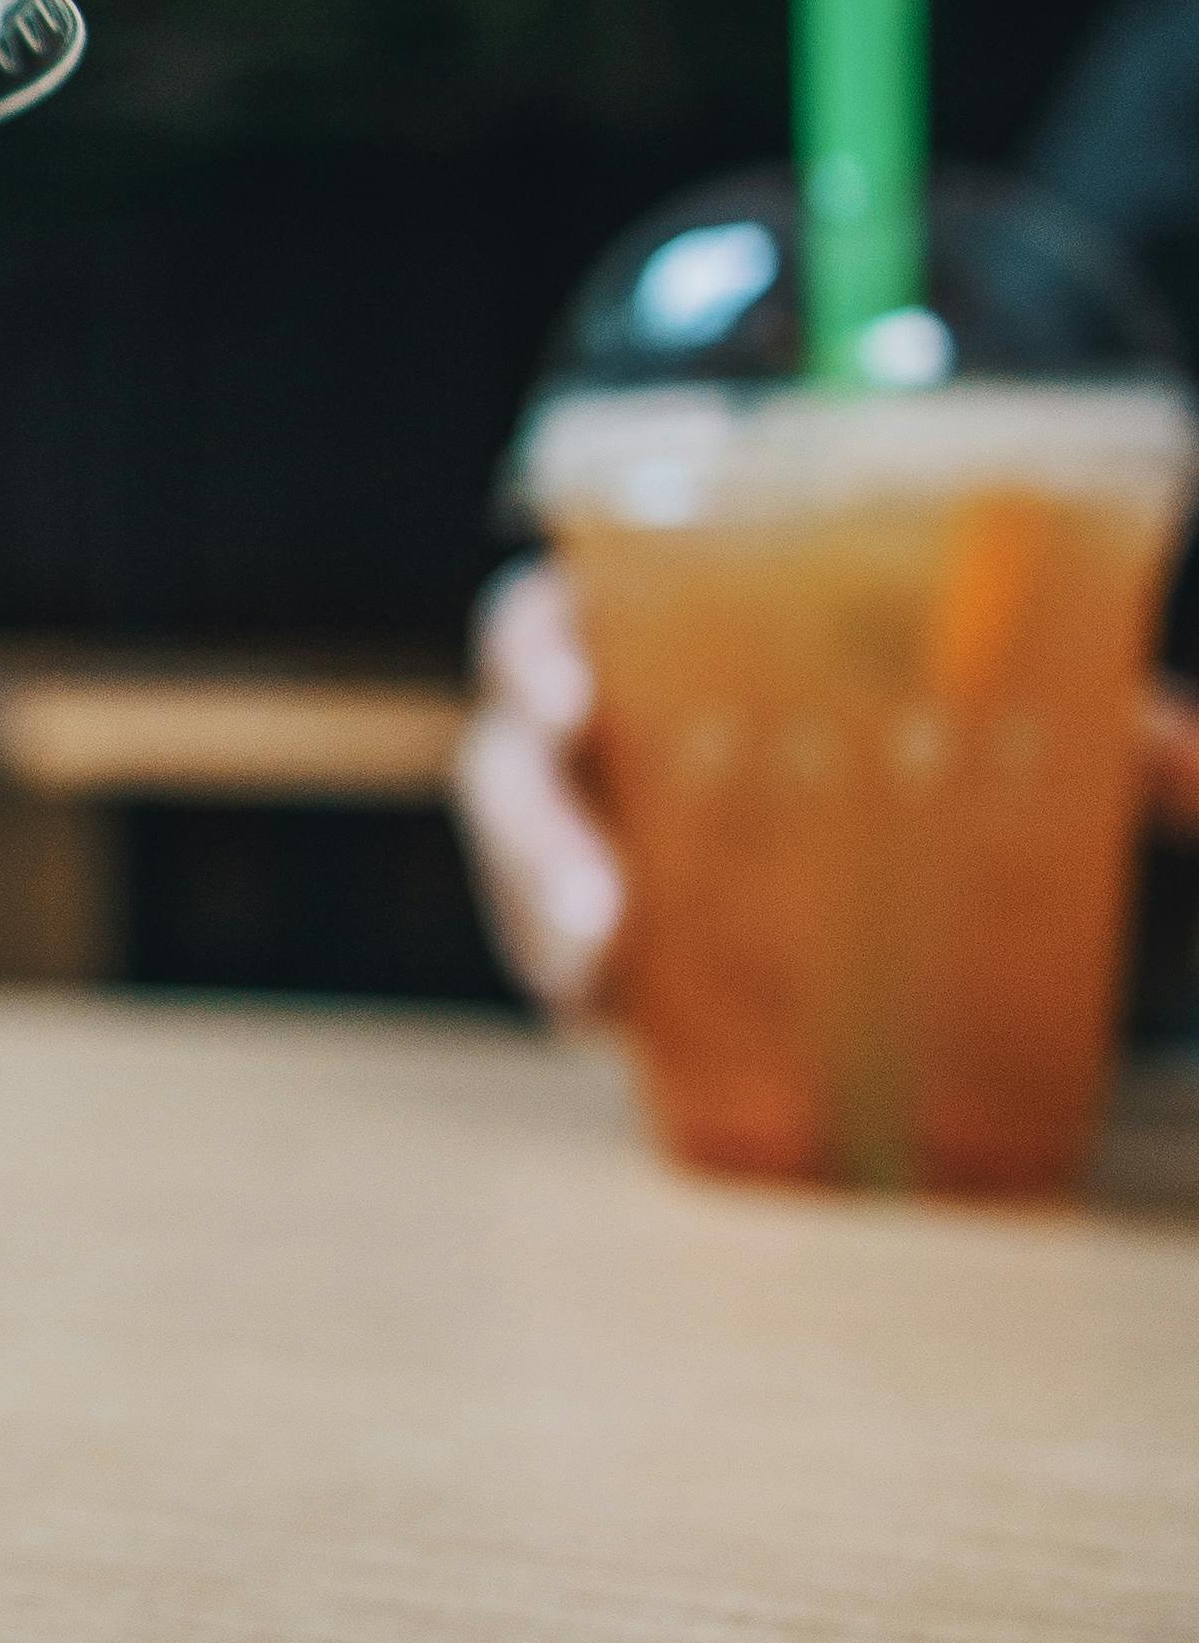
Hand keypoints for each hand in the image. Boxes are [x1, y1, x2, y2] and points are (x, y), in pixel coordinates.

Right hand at [452, 558, 1198, 1020]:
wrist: (922, 837)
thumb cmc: (916, 728)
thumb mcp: (1003, 710)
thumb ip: (1101, 729)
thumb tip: (1181, 750)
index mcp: (654, 633)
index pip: (554, 618)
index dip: (539, 650)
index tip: (575, 693)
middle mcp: (600, 731)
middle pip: (511, 759)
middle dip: (530, 833)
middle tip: (600, 907)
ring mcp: (592, 837)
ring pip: (520, 870)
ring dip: (543, 923)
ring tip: (603, 978)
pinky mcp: (607, 940)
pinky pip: (561, 964)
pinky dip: (578, 992)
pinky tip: (614, 1023)